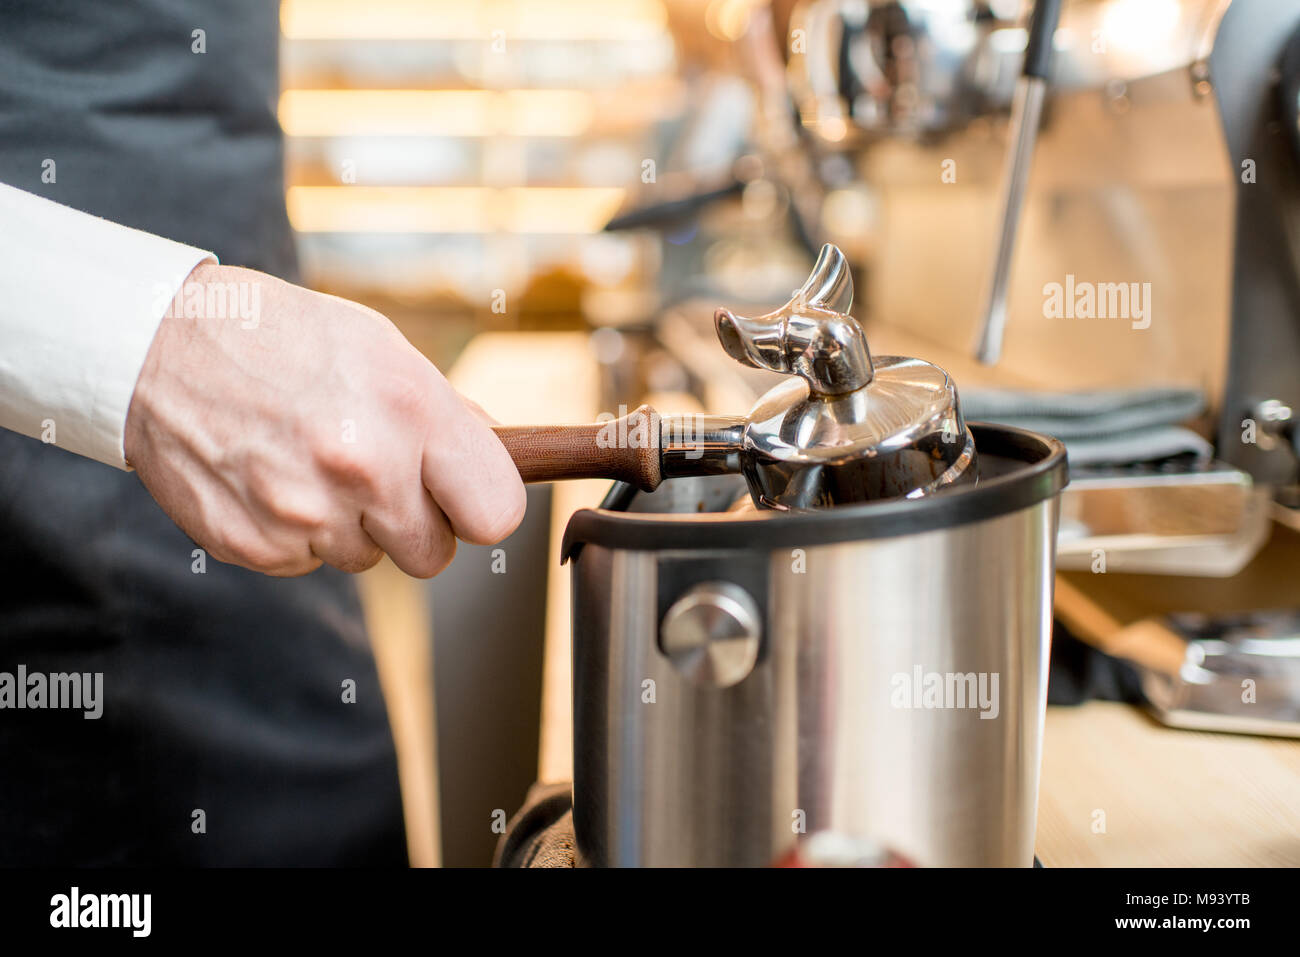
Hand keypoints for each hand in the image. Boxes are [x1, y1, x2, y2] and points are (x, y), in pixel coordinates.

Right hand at [124, 263, 525, 576]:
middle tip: (379, 476)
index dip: (480, 508)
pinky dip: (297, 532)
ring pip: (367, 559)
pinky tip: (272, 476)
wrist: (158, 345)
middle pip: (434, 554)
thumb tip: (498, 455)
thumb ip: (444, 412)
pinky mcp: (256, 545)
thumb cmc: (280, 336)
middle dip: (415, 523)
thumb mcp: (380, 347)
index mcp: (410, 409)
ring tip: (310, 460)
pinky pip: (307, 562)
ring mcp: (306, 513)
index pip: (495, 513)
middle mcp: (364, 467)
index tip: (463, 497)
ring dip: (351, 524)